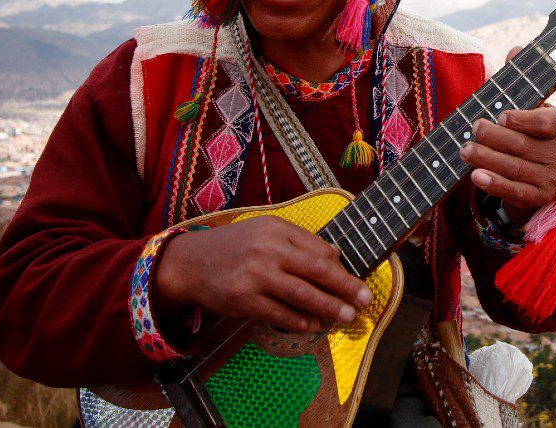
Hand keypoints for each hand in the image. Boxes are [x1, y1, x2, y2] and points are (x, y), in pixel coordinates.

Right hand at [153, 216, 372, 333]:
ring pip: (301, 295)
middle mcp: (268, 251)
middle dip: (346, 288)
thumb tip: (336, 256)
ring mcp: (255, 276)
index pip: (320, 251)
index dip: (342, 269)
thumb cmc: (236, 245)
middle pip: (317, 271)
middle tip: (365, 300)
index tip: (358, 282)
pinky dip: (299, 321)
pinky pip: (279, 314)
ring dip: (328, 308)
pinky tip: (314, 324)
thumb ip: (301, 241)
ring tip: (347, 316)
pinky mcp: (244, 300)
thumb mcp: (267, 230)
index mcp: (278, 230)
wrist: (190, 262)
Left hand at [459, 47, 555, 222]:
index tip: (500, 116)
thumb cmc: (528, 138)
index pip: (544, 122)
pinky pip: (514, 192)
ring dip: (487, 158)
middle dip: (494, 137)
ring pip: (515, 168)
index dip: (522, 119)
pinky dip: (494, 184)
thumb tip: (515, 49)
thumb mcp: (527, 111)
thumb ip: (519, 83)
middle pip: (523, 145)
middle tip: (473, 128)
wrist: (541, 181)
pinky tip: (476, 176)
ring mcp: (550, 178)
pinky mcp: (539, 199)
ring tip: (464, 150)